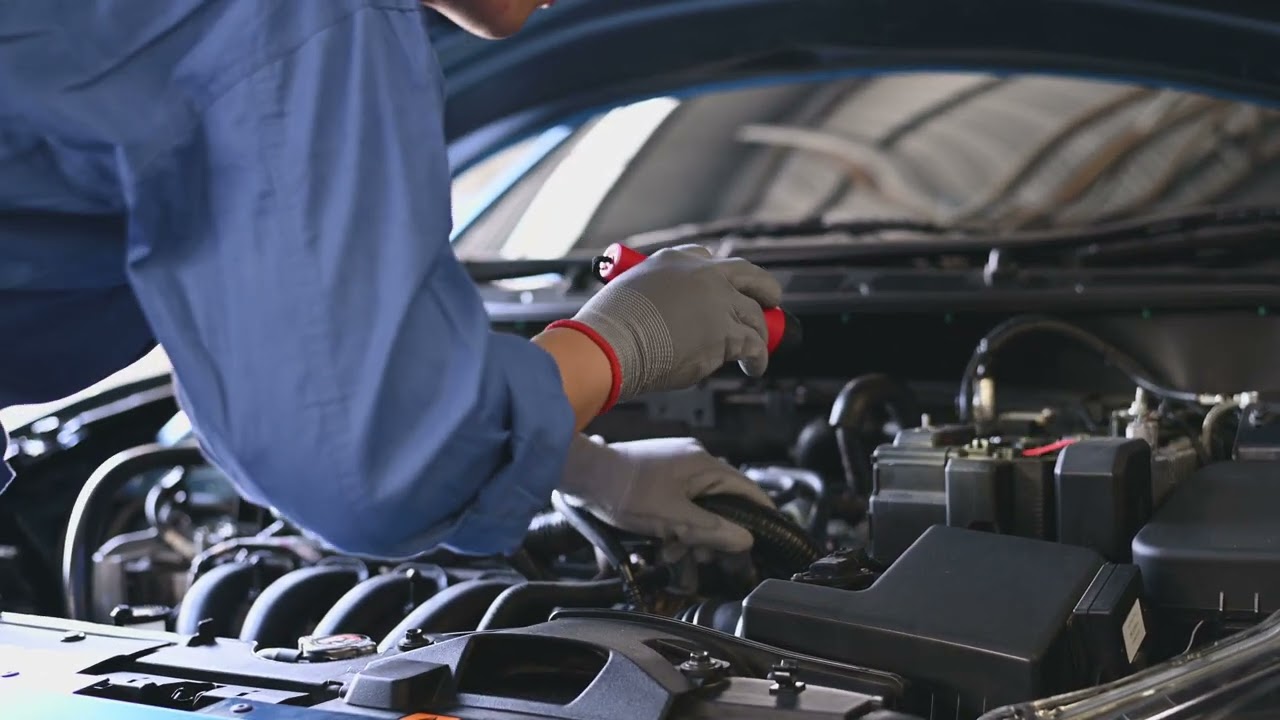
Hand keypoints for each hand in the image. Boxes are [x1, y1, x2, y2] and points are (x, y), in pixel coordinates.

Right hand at [550, 245, 781, 404]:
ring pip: (755, 315)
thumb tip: (673, 322)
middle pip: (749, 275)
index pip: (707, 257)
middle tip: (770, 302)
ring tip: (758, 351)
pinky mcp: (726, 332)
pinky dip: (758, 359)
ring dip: (760, 334)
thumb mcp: (629, 295)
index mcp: (673, 260)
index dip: (721, 276)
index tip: (726, 287)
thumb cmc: (608, 330)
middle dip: (765, 290)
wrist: (609, 345)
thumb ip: (657, 299)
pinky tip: (754, 368)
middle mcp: (701, 274)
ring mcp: (717, 301)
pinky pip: (754, 345)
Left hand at [556, 435, 774, 559]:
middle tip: (701, 556)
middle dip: (712, 533)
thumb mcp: (674, 519)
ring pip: (698, 504)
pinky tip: (661, 539)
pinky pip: (680, 500)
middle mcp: (694, 459)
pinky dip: (676, 521)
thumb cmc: (626, 492)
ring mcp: (676, 464)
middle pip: (722, 501)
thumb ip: (712, 530)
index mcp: (704, 465)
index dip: (761, 514)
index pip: (748, 490)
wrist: (584, 474)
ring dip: (690, 532)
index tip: (770, 534)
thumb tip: (746, 539)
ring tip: (672, 551)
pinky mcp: (659, 472)